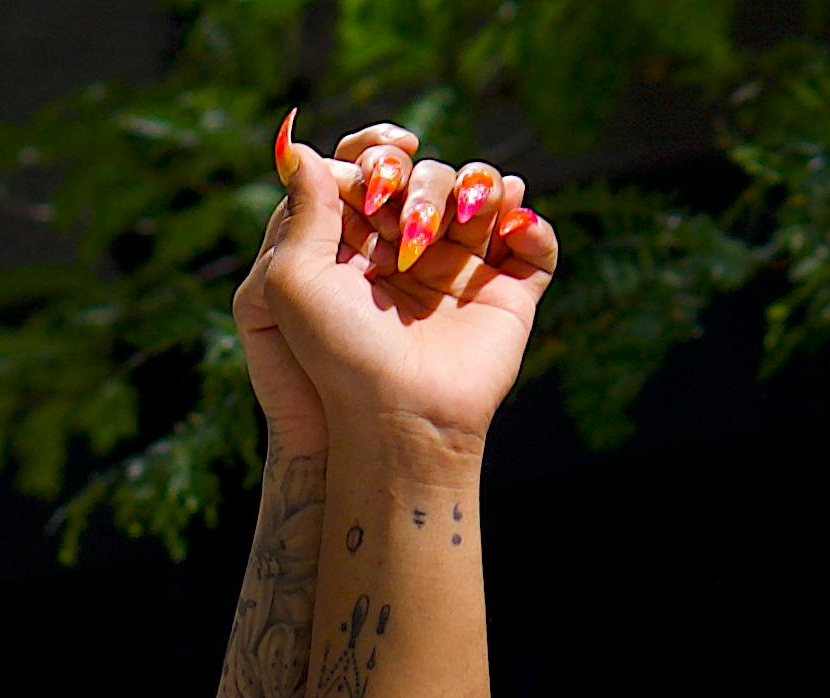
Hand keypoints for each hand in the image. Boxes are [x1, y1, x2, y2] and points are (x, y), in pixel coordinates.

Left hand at [242, 120, 557, 454]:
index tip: (376, 192)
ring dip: (479, 187)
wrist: (399, 418)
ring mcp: (463, 271)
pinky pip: (535, 242)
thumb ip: (300, 209)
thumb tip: (298, 148)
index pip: (378, 170)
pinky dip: (533, 225)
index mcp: (362, 244)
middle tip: (411, 235)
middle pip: (431, 174)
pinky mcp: (507, 295)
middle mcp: (413, 251)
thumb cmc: (339, 356)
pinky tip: (512, 229)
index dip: (379, 162)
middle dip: (425, 186)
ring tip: (470, 217)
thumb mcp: (293, 279)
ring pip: (483, 192)